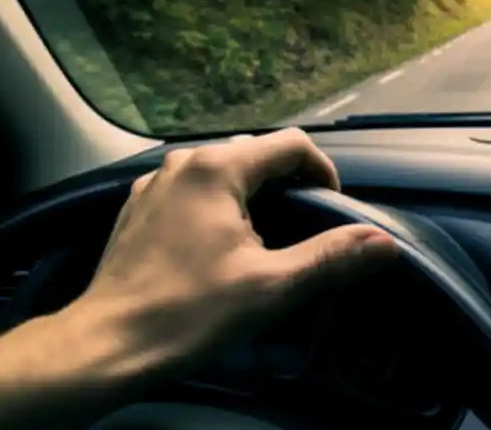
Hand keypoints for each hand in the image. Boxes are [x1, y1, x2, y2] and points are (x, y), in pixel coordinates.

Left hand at [65, 128, 397, 375]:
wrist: (107, 345)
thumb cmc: (188, 313)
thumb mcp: (272, 288)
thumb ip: (331, 258)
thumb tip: (383, 243)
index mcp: (215, 168)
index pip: (291, 145)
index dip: (323, 174)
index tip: (333, 212)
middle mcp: (182, 163)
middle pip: (255, 155)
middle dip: (288, 185)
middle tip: (304, 231)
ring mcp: (154, 185)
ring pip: (221, 174)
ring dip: (252, 199)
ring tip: (266, 244)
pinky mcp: (137, 211)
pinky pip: (192, 194)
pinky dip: (217, 210)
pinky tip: (220, 252)